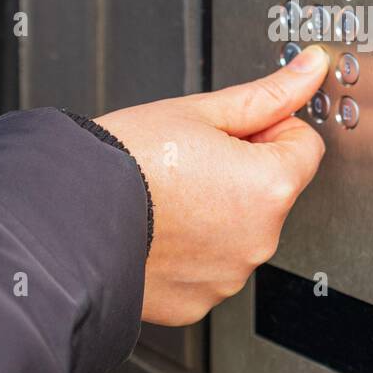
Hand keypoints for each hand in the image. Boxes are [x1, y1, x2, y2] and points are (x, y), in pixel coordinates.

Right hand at [95, 46, 329, 325]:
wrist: (64, 218)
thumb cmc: (123, 163)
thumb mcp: (198, 112)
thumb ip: (266, 94)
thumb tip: (308, 70)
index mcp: (269, 186)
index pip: (305, 146)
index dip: (269, 129)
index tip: (233, 130)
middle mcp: (259, 238)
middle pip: (272, 190)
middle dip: (242, 171)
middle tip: (190, 159)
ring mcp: (228, 275)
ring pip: (240, 230)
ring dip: (217, 212)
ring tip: (168, 195)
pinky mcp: (198, 302)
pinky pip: (210, 267)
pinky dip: (192, 250)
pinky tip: (161, 229)